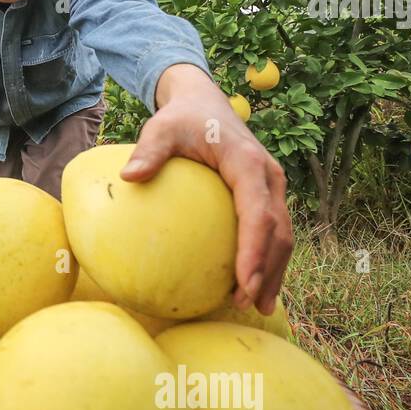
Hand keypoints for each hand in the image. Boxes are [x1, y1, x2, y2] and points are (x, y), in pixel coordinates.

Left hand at [126, 64, 292, 314]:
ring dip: (273, 272)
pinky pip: (271, 231)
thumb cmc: (180, 118)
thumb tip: (129, 177)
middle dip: (266, 270)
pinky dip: (266, 259)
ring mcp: (270, 187)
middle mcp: (268, 176)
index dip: (254, 249)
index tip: (244, 280)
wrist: (204, 103)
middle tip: (247, 303)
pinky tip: (250, 286)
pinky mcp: (264, 195)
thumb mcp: (161, 127)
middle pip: (278, 231)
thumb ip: (149, 150)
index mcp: (248, 163)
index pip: (258, 212)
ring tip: (256, 306)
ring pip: (282, 235)